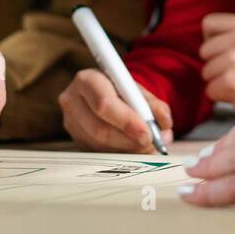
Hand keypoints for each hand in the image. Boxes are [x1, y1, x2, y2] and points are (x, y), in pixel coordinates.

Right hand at [59, 68, 173, 152]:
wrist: (103, 92)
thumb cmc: (120, 90)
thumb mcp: (137, 90)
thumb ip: (153, 105)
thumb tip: (164, 125)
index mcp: (87, 80)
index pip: (103, 103)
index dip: (126, 120)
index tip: (146, 131)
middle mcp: (72, 100)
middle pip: (99, 129)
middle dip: (129, 140)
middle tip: (150, 143)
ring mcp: (70, 122)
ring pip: (99, 144)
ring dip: (127, 149)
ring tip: (147, 146)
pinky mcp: (75, 139)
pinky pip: (98, 152)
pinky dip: (120, 153)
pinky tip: (133, 148)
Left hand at [199, 13, 234, 115]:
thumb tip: (206, 40)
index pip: (208, 23)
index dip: (212, 40)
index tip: (225, 52)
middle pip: (204, 51)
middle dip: (216, 65)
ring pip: (206, 72)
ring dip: (220, 82)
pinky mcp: (231, 80)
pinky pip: (210, 90)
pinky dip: (222, 96)